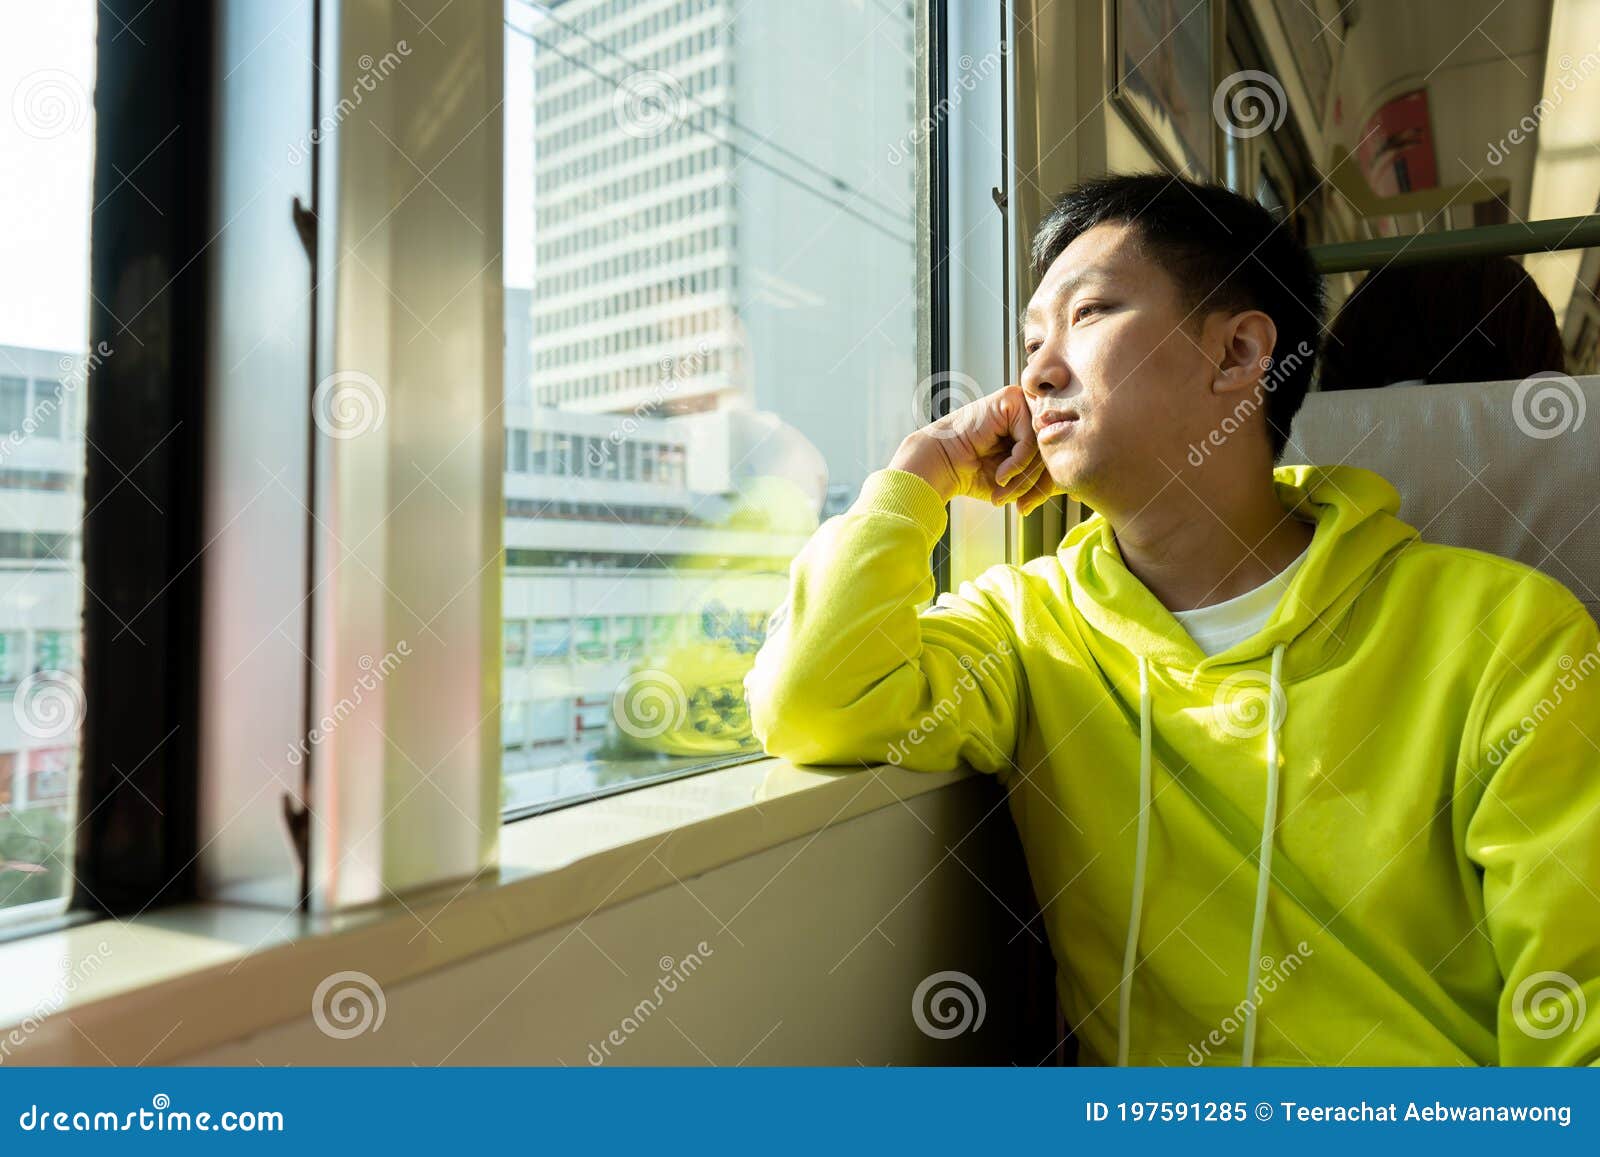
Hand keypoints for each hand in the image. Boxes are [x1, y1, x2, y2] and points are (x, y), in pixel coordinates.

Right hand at [889, 385, 1059, 514]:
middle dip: (1037, 484)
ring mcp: (1020, 401)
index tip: (1061, 501)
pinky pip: (1029, 438)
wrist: (940, 467)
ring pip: (1042, 446)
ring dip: (1024, 477)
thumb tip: (1074, 492)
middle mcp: (1028, 410)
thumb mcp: (1017, 480)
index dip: (1054, 481)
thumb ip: (1042, 477)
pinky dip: (1017, 463)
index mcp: (1030, 426)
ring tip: (1003, 491)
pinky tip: (1000, 475)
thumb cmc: (973, 473)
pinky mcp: (1010, 399)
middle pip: (1051, 449)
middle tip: (1023, 506)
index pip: (1055, 451)